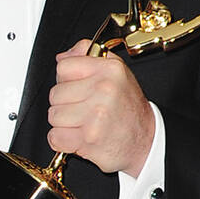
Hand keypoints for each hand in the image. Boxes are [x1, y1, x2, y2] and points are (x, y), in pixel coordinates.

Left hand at [47, 40, 154, 175]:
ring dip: (64, 124)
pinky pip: (55, 136)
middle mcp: (105, 88)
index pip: (63, 67)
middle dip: (65, 104)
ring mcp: (97, 113)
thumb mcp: (115, 73)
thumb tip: (63, 56)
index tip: (79, 88)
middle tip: (85, 110)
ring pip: (53, 116)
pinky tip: (80, 137)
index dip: (67, 80)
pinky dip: (63, 141)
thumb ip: (87, 58)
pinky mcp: (89, 137)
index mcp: (110, 69)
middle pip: (55, 94)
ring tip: (84, 124)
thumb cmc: (128, 109)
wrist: (146, 142)